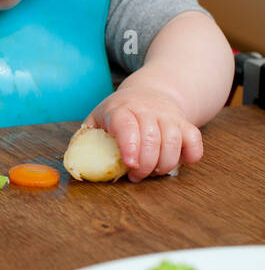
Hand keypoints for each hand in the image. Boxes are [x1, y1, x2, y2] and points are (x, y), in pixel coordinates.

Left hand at [81, 84, 202, 181]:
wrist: (151, 93)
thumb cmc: (120, 112)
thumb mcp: (97, 119)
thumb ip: (85, 139)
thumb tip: (75, 162)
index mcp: (120, 109)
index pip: (126, 124)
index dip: (129, 144)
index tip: (129, 163)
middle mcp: (147, 110)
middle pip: (151, 138)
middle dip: (145, 164)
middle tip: (136, 176)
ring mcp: (168, 116)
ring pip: (174, 141)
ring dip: (165, 163)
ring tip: (153, 172)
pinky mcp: (185, 123)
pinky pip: (194, 140)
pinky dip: (191, 155)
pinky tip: (180, 161)